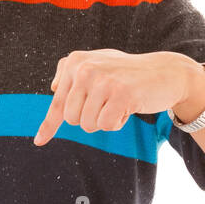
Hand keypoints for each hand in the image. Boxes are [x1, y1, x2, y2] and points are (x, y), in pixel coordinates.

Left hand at [34, 50, 191, 145]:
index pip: (57, 102)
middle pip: (72, 118)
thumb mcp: (98, 64)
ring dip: (104, 121)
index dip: (49, 125)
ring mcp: (103, 81)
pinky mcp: (121, 95)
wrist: (165, 72)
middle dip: (90, 118)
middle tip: (108, 103)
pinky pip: (106, 126)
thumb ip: (72, 73)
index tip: (39, 142)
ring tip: (118, 103)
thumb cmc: (127, 73)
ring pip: (87, 125)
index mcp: (75, 62)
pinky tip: (128, 107)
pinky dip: (117, 123)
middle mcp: (85, 68)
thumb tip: (52, 88)